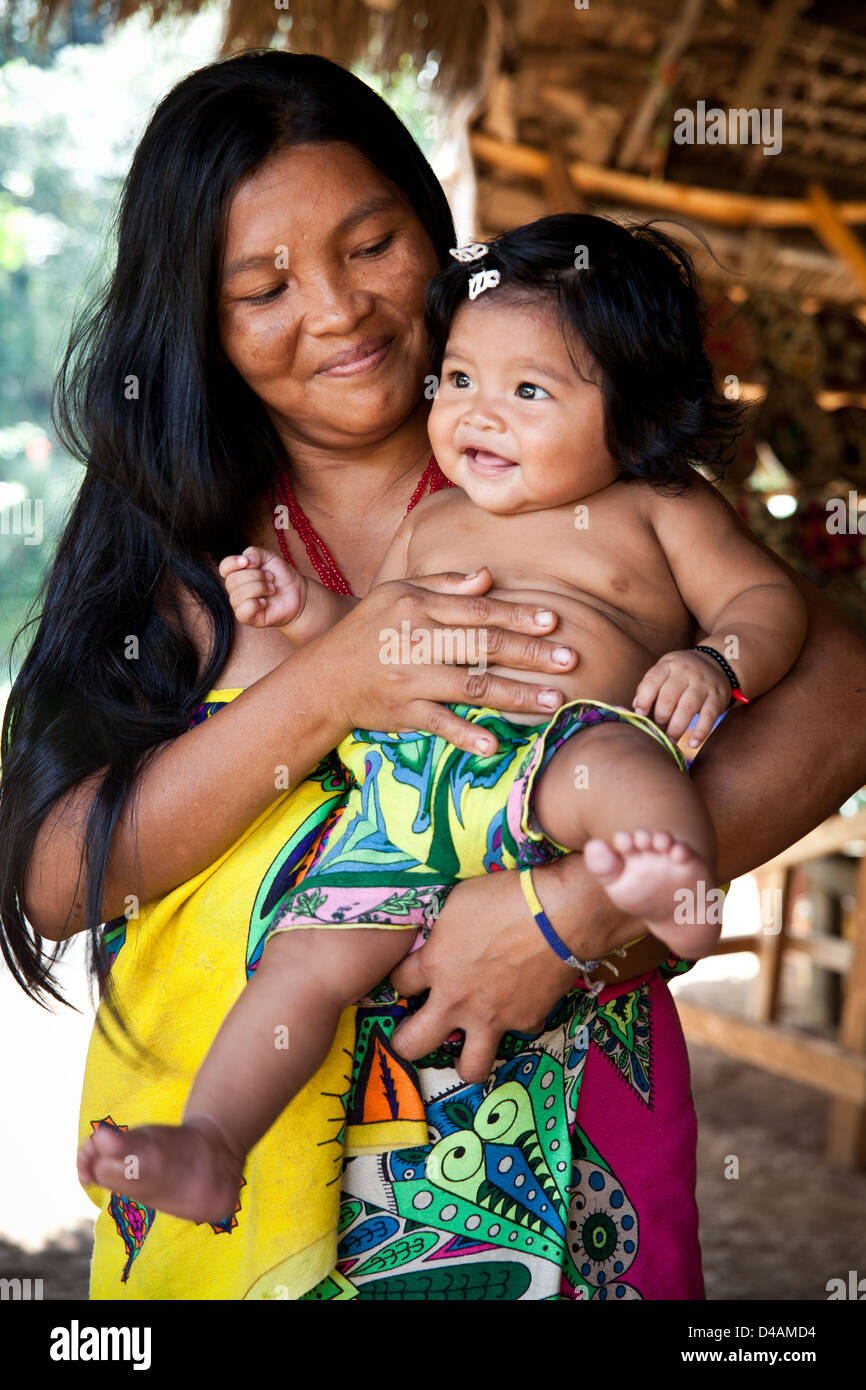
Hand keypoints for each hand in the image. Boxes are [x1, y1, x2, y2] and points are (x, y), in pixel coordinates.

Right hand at [219, 546, 306, 628]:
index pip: (224, 567)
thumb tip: (244, 560)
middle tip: (271, 578)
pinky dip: (256, 604)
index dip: (233, 563)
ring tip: (272, 589)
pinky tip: (265, 602)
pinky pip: (243, 610)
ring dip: (260, 588)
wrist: (297, 593)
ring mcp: (240, 604)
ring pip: (238, 595)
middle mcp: (235, 589)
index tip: (248, 561)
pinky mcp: (247, 617)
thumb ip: (254, 553)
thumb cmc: (281, 576)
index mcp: (238, 573)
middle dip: (256, 576)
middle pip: (232, 580)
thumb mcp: (269, 557)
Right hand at [321, 567, 579, 755]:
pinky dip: (465, 734)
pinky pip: (439, 724)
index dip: (518, 616)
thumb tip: (489, 577)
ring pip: (471, 686)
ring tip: (554, 700)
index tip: (553, 622)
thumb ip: (444, 586)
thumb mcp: (397, 594)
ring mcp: (409, 678)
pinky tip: (494, 743)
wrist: (323, 679)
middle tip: (570, 659)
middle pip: (482, 646)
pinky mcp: (403, 712)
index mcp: (417, 606)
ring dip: (516, 695)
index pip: (478, 611)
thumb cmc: (367, 631)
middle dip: (530, 654)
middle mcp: (415, 640)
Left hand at [388, 856, 643, 1084]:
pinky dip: (515, 1020)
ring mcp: (492, 1018)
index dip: (402, 979)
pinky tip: (520, 1002)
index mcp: (435, 965)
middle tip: (413, 1032)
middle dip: (405, 1042)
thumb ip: (443, 930)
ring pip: (469, 1067)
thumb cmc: (506, 896)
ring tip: (465, 1046)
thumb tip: (439, 937)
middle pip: (412, 1044)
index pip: (398, 983)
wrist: (560, 913)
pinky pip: (516, 1031)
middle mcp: (456, 1000)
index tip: (411, 976)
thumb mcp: (459, 902)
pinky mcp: (526, 1021)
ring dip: (463, 1059)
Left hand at [634, 649, 729, 746]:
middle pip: (669, 698)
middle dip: (660, 718)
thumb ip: (649, 688)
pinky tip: (693, 743)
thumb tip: (636, 709)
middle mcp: (686, 673)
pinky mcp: (718, 697)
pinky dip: (700, 732)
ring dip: (676, 729)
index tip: (639, 715)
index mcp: (668, 666)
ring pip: (687, 708)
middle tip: (658, 731)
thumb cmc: (681, 674)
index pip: (652, 681)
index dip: (644, 699)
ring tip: (670, 741)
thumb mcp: (664, 671)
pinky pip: (709, 716)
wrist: (716, 663)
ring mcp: (703, 685)